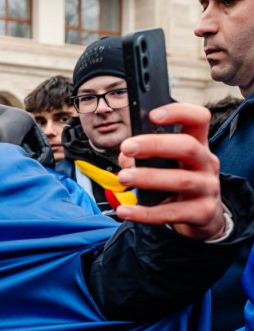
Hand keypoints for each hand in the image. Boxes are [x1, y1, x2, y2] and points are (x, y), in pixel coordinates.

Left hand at [116, 102, 224, 240]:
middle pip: (187, 146)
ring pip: (181, 180)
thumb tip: (125, 156)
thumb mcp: (168, 165)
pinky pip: (171, 213)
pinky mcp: (202, 212)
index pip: (199, 119)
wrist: (203, 216)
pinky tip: (124, 211)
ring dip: (147, 177)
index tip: (152, 115)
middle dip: (155, 144)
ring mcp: (207, 188)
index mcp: (198, 144)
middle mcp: (206, 163)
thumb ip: (145, 156)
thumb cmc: (178, 182)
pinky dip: (144, 213)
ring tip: (123, 177)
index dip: (179, 112)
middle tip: (126, 147)